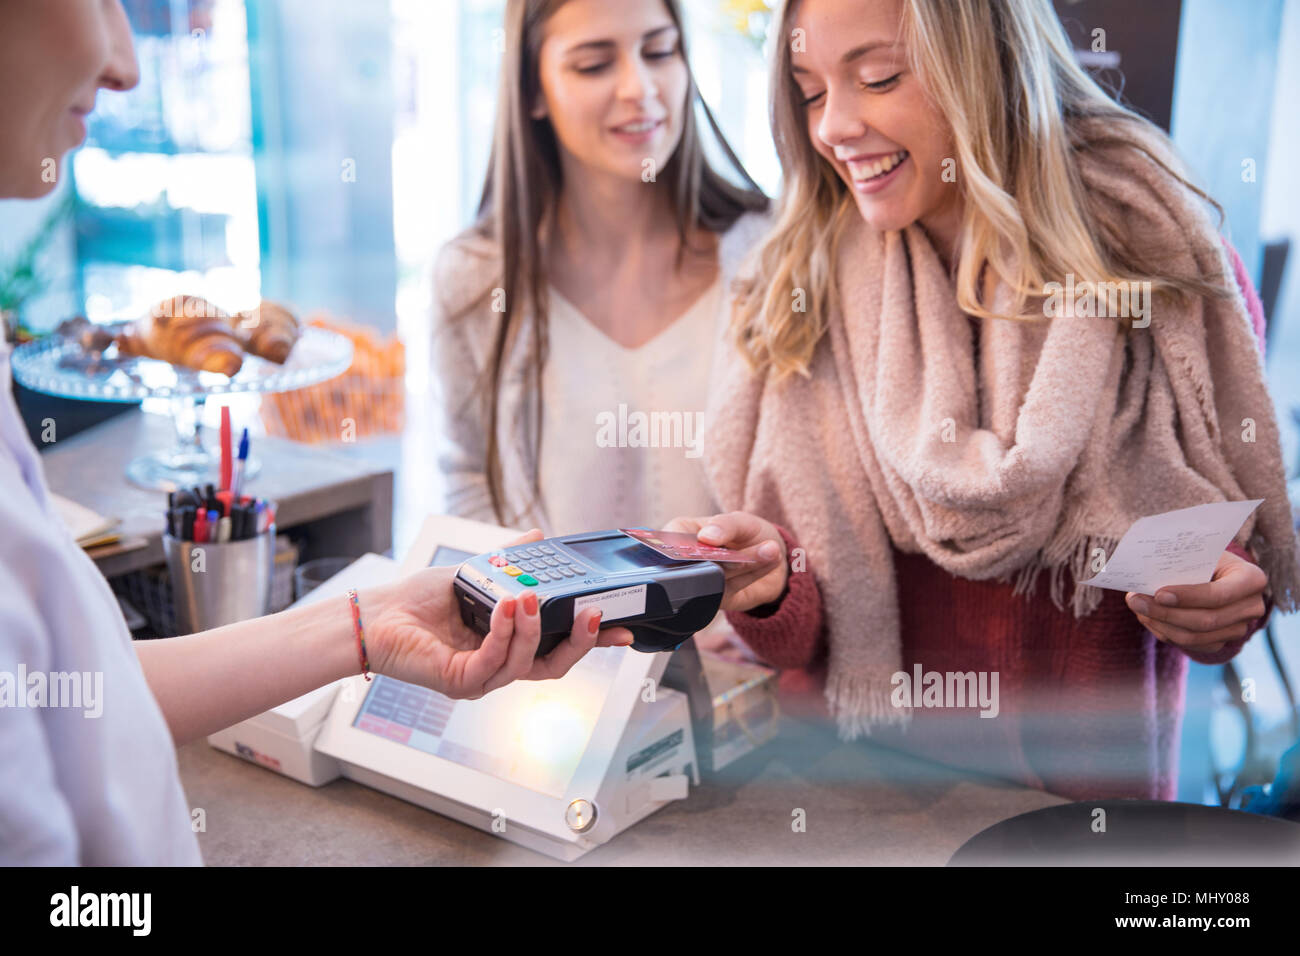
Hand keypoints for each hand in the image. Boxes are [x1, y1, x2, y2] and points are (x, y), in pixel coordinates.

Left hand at [362, 529, 632, 697]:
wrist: (377, 615)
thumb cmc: (419, 601)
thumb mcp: (476, 573)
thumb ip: (510, 562)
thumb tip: (538, 537)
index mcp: (510, 646)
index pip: (560, 648)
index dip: (593, 642)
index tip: (625, 631)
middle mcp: (500, 668)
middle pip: (555, 667)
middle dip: (580, 643)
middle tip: (591, 612)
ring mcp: (482, 679)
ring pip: (527, 665)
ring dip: (533, 630)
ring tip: (530, 597)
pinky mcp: (460, 681)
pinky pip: (493, 662)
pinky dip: (504, 633)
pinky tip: (506, 606)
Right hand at [664, 511, 786, 611]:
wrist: (773, 557)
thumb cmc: (747, 532)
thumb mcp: (740, 521)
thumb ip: (725, 525)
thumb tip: (706, 537)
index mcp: (681, 534)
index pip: (665, 541)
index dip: (675, 545)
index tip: (697, 544)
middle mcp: (686, 561)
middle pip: (688, 565)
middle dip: (716, 559)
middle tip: (739, 555)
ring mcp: (700, 583)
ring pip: (714, 578)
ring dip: (744, 565)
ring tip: (769, 549)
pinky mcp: (718, 600)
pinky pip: (732, 591)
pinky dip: (751, 576)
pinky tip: (768, 560)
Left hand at [1125, 549, 1266, 654]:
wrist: (1219, 574)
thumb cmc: (1206, 558)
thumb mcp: (1200, 553)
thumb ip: (1180, 563)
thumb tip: (1142, 575)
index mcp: (1251, 579)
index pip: (1219, 594)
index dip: (1188, 597)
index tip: (1158, 593)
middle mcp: (1252, 607)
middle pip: (1206, 620)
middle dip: (1165, 613)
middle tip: (1135, 601)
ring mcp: (1240, 628)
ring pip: (1195, 637)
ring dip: (1161, 624)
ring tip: (1138, 609)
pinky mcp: (1224, 641)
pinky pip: (1192, 645)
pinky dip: (1166, 633)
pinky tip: (1149, 619)